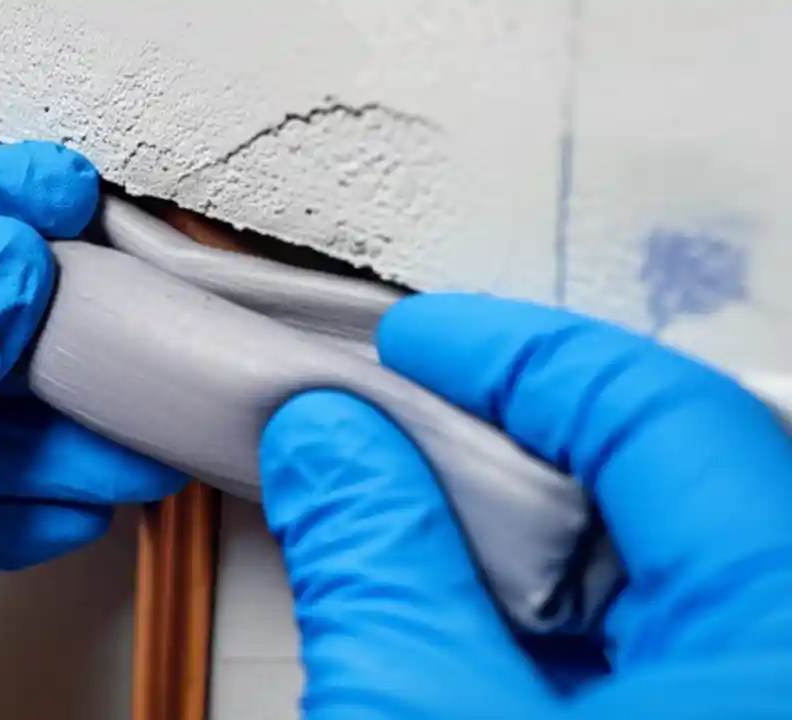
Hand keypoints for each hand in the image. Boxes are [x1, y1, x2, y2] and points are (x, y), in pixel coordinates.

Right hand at [261, 294, 791, 716]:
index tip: (415, 344)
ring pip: (688, 545)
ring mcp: (774, 689)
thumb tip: (329, 442)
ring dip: (551, 514)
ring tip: (440, 510)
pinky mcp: (737, 717)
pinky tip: (501, 608)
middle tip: (419, 416)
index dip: (516, 356)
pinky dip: (585, 593)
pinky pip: (689, 621)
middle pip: (682, 464)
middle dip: (528, 427)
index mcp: (772, 632)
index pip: (659, 415)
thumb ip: (375, 567)